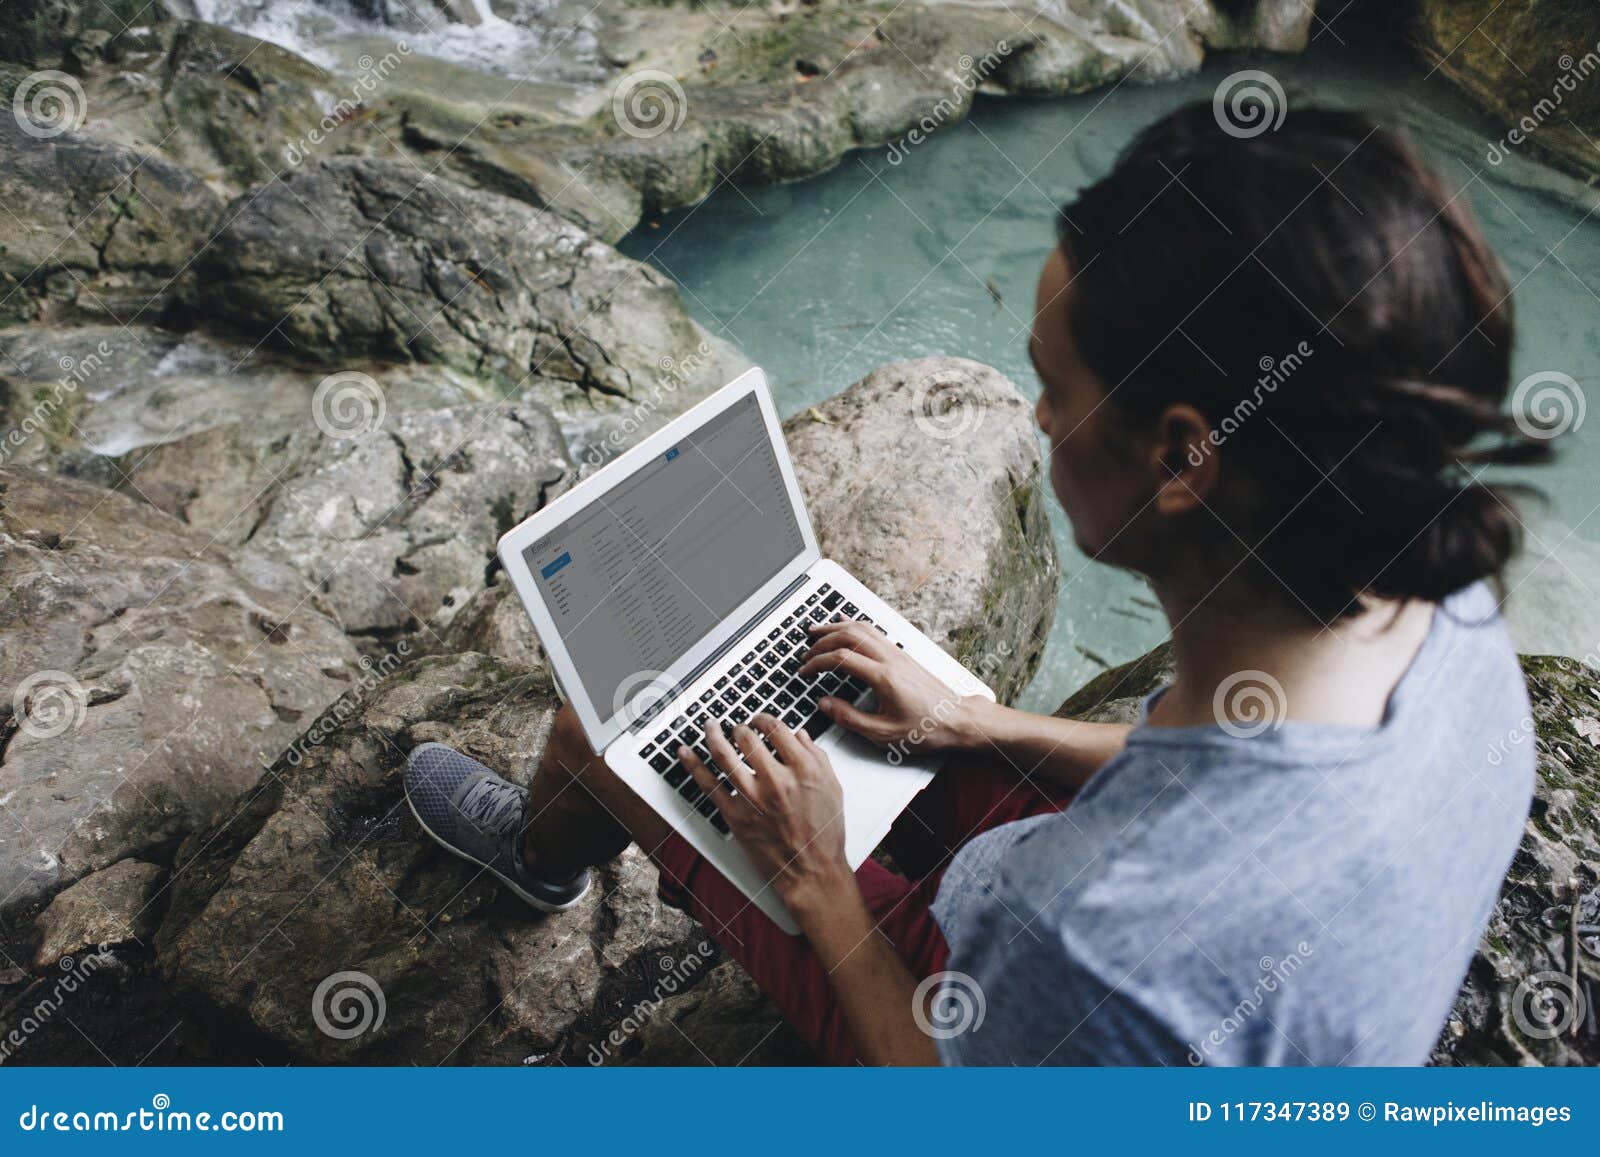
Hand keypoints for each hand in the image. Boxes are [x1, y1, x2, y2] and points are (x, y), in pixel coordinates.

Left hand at [678, 714, 852, 908]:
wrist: (811, 871)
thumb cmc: (823, 835)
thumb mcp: (832, 789)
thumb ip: (817, 758)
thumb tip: (800, 735)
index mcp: (804, 770)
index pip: (777, 729)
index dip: (764, 718)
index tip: (760, 719)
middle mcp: (777, 780)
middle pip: (748, 738)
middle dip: (741, 727)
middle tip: (738, 727)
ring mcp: (753, 797)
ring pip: (724, 755)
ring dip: (713, 734)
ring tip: (710, 725)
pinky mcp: (736, 815)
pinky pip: (708, 785)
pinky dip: (693, 765)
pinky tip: (685, 753)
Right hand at [799, 619, 986, 753]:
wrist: (959, 720)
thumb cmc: (928, 728)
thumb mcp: (884, 733)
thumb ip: (850, 718)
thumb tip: (826, 704)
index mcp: (884, 677)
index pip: (841, 658)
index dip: (817, 663)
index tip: (805, 671)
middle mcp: (890, 659)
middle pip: (848, 636)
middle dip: (821, 642)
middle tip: (805, 654)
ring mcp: (898, 654)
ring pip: (861, 628)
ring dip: (835, 627)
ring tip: (817, 631)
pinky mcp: (903, 655)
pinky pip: (874, 631)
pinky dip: (855, 625)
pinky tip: (846, 623)